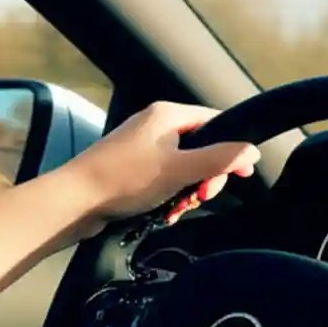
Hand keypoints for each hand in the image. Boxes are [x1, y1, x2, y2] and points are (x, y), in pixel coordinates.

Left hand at [60, 102, 259, 226]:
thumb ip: (221, 159)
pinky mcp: (132, 166)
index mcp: (168, 115)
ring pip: (185, 166)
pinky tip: (164, 211)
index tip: (237, 177)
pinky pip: (166, 176)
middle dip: (206, 177)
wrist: (74, 201)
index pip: (217, 122)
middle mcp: (156, 124)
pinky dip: (171, 194)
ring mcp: (142, 146)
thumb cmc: (126, 179)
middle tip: (199, 198)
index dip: (232, 149)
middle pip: (202, 147)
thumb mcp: (181, 169)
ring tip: (176, 209)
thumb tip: (253, 152)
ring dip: (188, 191)